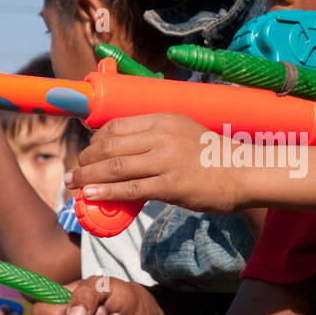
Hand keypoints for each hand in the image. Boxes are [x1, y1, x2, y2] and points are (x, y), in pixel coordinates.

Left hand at [65, 113, 238, 212]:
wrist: (242, 172)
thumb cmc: (212, 155)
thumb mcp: (183, 130)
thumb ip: (156, 135)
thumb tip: (125, 150)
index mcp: (163, 119)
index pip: (117, 125)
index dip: (95, 140)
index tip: (87, 153)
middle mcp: (162, 135)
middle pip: (110, 146)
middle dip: (85, 160)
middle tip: (73, 173)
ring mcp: (166, 160)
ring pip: (115, 167)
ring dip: (88, 177)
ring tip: (73, 185)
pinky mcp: (171, 185)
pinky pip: (131, 189)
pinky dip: (107, 192)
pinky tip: (92, 195)